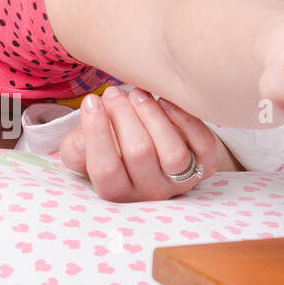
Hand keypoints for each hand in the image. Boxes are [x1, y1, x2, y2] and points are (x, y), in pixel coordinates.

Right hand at [59, 86, 224, 201]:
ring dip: (153, 117)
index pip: (105, 170)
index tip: (90, 101)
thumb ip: (76, 148)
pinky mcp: (207, 166)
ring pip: (172, 154)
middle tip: (113, 92)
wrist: (154, 154)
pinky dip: (186, 120)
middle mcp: (150, 192)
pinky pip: (203, 146)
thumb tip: (84, 138)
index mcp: (117, 191)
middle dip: (123, 115)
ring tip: (138, 93)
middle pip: (139, 155)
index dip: (96, 132)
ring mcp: (182, 181)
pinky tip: (167, 101)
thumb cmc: (114, 148)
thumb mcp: (86, 152)